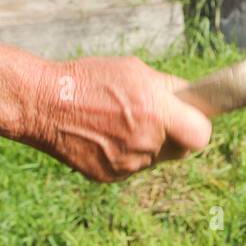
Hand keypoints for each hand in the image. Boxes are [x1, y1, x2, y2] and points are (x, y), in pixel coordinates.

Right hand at [35, 56, 212, 181]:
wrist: (44, 104)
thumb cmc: (90, 80)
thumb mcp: (134, 70)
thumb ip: (167, 87)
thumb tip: (189, 98)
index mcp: (155, 111)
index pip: (201, 135)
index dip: (198, 125)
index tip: (191, 117)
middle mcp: (145, 142)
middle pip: (181, 149)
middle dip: (174, 134)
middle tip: (156, 117)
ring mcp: (128, 164)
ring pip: (155, 158)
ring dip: (148, 143)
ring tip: (120, 121)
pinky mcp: (110, 176)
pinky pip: (132, 166)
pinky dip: (126, 153)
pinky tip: (105, 134)